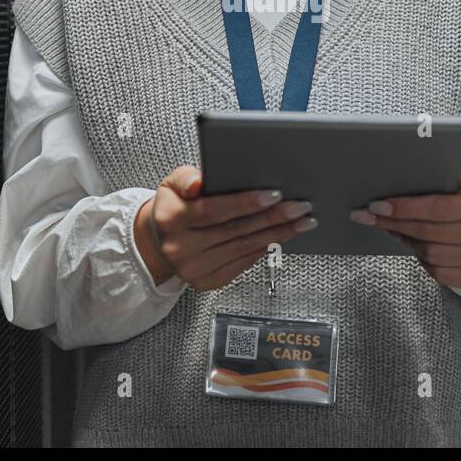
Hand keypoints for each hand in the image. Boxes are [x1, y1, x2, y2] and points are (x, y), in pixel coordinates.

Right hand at [133, 165, 316, 290]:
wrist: (160, 237)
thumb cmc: (175, 204)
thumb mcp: (173, 183)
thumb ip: (186, 178)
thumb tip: (198, 184)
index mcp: (170, 218)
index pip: (214, 210)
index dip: (245, 203)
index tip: (273, 194)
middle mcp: (179, 247)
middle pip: (235, 231)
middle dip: (273, 218)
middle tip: (300, 207)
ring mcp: (192, 269)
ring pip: (244, 249)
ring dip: (277, 234)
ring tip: (300, 221)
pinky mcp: (205, 282)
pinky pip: (242, 264)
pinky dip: (264, 249)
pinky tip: (281, 237)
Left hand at [348, 160, 460, 288]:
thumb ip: (452, 168)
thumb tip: (444, 163)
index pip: (440, 207)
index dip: (406, 207)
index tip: (378, 205)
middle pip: (432, 233)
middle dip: (396, 223)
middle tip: (373, 216)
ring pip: (433, 255)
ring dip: (408, 242)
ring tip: (394, 228)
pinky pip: (441, 274)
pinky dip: (423, 262)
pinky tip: (415, 246)